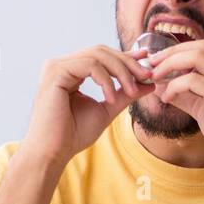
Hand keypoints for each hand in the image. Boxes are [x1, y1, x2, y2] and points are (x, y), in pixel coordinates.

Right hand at [19, 45, 154, 171]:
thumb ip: (125, 94)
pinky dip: (106, 80)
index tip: (146, 60)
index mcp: (71, 71)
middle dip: (127, 62)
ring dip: (121, 72)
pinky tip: (110, 98)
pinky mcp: (55, 72)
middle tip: (146, 76)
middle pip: (101, 51)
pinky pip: (89, 66)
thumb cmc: (74, 134)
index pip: (101, 56)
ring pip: (98, 55)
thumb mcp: (107, 109)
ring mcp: (56, 67)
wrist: (53, 152)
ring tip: (131, 91)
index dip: (125, 55)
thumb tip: (149, 83)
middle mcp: (62, 65)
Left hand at [146, 40, 203, 176]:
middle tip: (151, 65)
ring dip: (169, 66)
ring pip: (196, 58)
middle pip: (200, 48)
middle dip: (171, 54)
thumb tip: (160, 83)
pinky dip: (174, 86)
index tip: (159, 60)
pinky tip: (167, 98)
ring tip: (155, 79)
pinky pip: (192, 81)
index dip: (179, 50)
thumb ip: (186, 92)